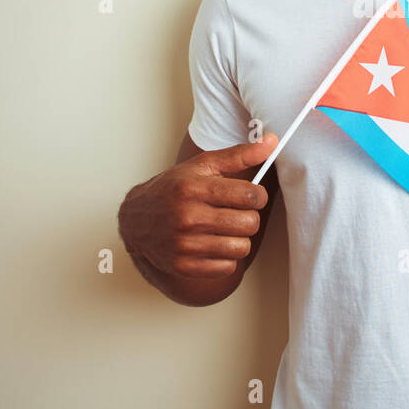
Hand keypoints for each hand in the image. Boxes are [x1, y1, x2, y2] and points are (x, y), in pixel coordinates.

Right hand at [118, 134, 277, 279]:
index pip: (250, 195)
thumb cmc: (174, 188)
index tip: (251, 195)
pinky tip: (213, 244)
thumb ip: (240, 155)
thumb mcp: (203, 166)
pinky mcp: (183, 266)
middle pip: (249, 223)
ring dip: (239, 238)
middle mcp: (188, 217)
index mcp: (194, 189)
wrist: (136, 220)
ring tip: (225, 229)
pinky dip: (226, 257)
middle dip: (249, 217)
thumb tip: (273, 141)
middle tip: (236, 212)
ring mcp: (184, 244)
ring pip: (242, 248)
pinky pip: (228, 267)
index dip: (258, 196)